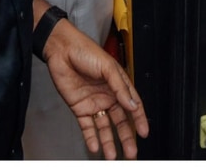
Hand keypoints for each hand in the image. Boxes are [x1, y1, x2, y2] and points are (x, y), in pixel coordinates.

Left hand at [43, 22, 148, 158]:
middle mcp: (108, 96)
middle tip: (131, 153)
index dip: (139, 120)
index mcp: (118, 85)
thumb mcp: (107, 67)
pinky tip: (95, 147)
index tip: (144, 133)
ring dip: (109, 142)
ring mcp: (94, 103)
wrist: (61, 50)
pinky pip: (87, 126)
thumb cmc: (85, 51)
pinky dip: (91, 138)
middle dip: (126, 138)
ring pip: (104, 128)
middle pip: (120, 121)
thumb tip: (132, 105)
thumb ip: (120, 88)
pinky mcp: (79, 108)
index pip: (133, 106)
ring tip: (112, 156)